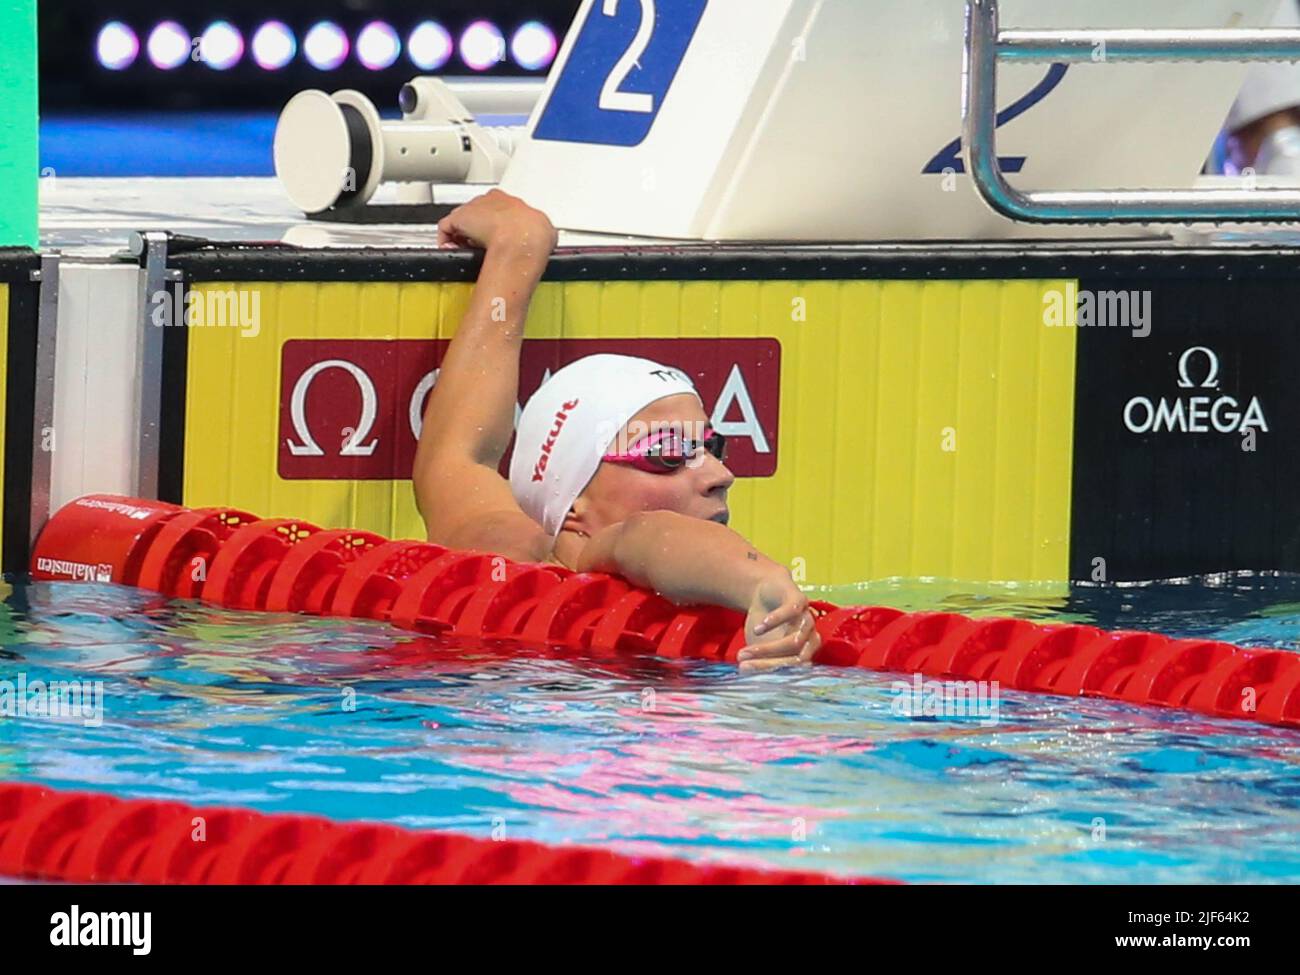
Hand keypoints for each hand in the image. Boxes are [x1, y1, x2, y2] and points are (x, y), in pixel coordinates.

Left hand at [437, 189, 557, 258]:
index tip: (498, 238)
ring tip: (467, 251)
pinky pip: (447, 228)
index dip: (497, 224)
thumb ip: (540, 233)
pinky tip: (452, 251)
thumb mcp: (545, 232)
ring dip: (463, 235)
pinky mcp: (459, 218)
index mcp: (513, 202)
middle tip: (481, 247)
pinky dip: (446, 241)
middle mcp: (493, 200)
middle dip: (479, 228)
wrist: (523, 238)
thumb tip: (545, 242)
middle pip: (479, 212)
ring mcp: (475, 208)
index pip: (500, 209)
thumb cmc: (534, 236)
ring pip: (464, 220)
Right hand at [737, 573, 820, 673]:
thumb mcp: (759, 645)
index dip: (771, 673)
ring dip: (767, 648)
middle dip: (769, 664)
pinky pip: (792, 613)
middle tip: (745, 665)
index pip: (793, 671)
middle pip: (798, 659)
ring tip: (745, 651)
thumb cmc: (766, 626)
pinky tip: (759, 628)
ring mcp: (807, 620)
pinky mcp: (800, 601)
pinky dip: (775, 622)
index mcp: (804, 654)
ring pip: (794, 641)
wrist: (766, 592)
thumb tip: (745, 672)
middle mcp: (810, 639)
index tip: (747, 673)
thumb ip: (758, 659)